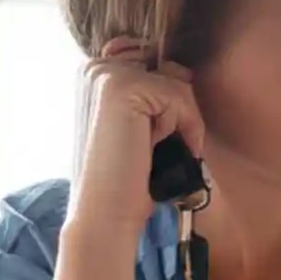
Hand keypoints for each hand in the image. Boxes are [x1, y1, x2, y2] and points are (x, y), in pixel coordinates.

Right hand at [70, 36, 206, 240]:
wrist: (105, 214)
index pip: (157, 64)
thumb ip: (154, 94)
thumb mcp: (140, 125)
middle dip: (178, 112)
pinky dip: (184, 128)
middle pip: (171, 71)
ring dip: (182, 124)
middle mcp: (96, 68)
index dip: (169, 102)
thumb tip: (184, 73)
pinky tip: (157, 150)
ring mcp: (106, 74)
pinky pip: (180, 96)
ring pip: (178, 83)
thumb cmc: (126, 179)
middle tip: (154, 146)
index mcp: (96, 75)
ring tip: (154, 150)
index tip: (153, 136)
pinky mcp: (121, 88)